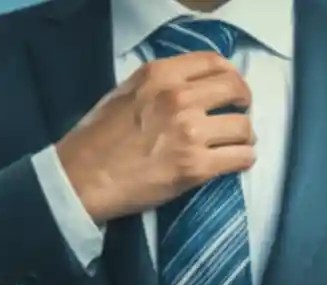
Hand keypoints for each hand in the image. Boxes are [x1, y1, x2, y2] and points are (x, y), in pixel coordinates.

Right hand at [54, 52, 255, 224]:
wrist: (82, 179)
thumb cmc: (97, 138)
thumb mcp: (125, 92)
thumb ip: (159, 84)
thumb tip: (192, 86)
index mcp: (160, 75)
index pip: (214, 61)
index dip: (230, 74)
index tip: (231, 87)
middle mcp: (179, 98)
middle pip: (235, 89)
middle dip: (244, 101)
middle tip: (240, 113)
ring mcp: (190, 133)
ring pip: (243, 127)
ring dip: (243, 136)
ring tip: (234, 144)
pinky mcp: (196, 166)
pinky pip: (241, 157)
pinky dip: (243, 160)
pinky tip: (235, 162)